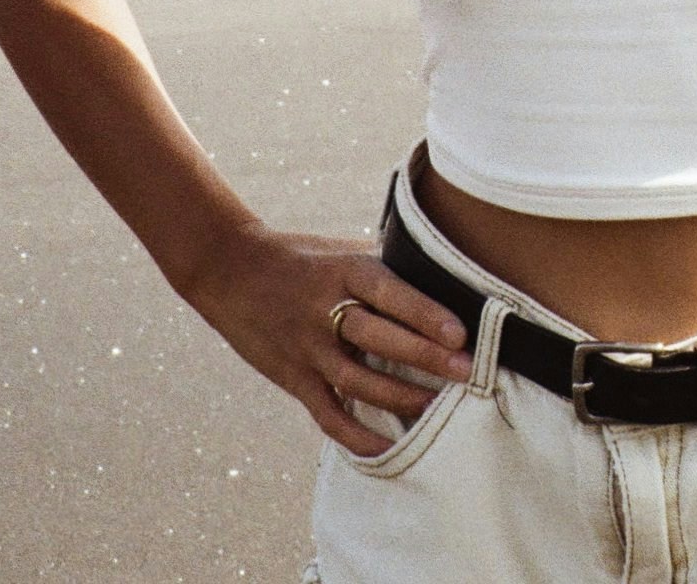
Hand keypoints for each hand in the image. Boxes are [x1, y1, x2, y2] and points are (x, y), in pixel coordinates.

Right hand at [182, 225, 472, 455]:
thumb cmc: (300, 257)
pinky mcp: (293, 377)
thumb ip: (384, 265)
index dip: (423, 314)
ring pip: (357, 379)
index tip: (459, 333)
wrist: (230, 270)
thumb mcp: (340, 250)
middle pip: (378, 337)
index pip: (388, 292)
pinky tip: (384, 447)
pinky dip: (355, 435)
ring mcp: (307, 347)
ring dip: (399, 396)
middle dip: (425, 357)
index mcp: (342, 271)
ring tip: (436, 407)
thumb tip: (443, 273)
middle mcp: (324, 309)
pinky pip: (327, 413)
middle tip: (466, 371)